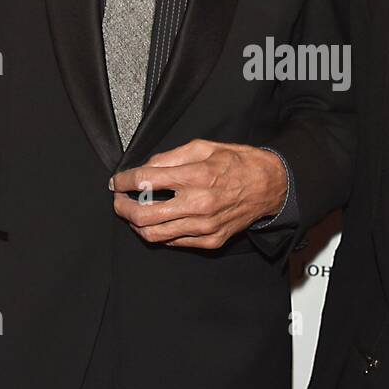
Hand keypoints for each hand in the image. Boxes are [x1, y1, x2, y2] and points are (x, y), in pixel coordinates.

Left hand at [110, 139, 286, 249]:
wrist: (270, 186)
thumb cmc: (238, 163)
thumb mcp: (204, 147)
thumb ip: (171, 157)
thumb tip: (145, 168)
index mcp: (196, 176)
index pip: (145, 181)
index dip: (124, 181)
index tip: (118, 181)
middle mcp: (198, 204)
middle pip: (143, 215)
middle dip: (123, 208)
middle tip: (119, 200)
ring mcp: (204, 226)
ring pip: (154, 235)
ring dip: (137, 224)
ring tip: (134, 213)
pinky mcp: (210, 240)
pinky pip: (174, 242)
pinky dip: (160, 232)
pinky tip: (159, 221)